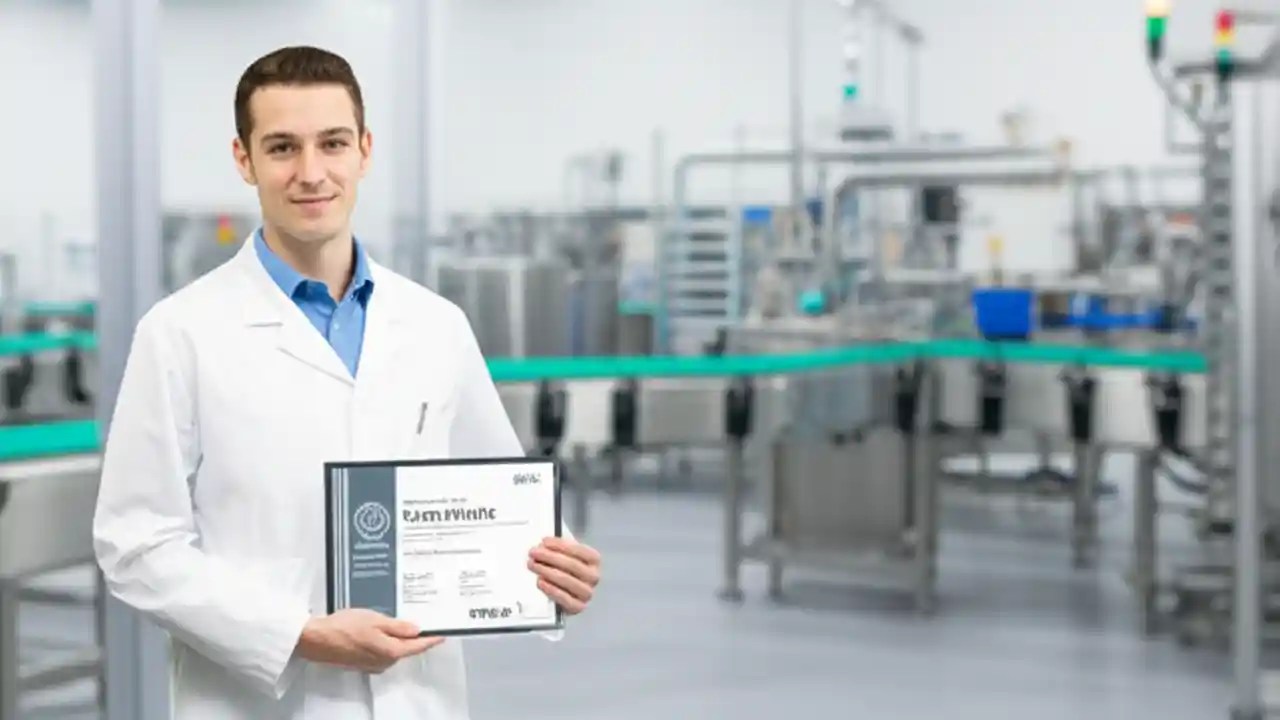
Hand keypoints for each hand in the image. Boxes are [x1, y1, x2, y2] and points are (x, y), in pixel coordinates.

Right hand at [296, 609, 443, 673]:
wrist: (317, 640)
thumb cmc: (345, 627)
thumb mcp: (375, 620)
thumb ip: (398, 626)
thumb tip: (416, 630)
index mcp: (391, 651)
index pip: (417, 646)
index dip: (431, 639)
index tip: (443, 634)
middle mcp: (384, 662)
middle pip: (405, 648)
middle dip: (413, 636)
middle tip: (422, 621)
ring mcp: (372, 664)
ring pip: (392, 649)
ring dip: (397, 638)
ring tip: (399, 622)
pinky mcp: (362, 662)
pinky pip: (380, 651)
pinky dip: (384, 641)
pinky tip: (379, 630)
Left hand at [528, 536, 600, 614]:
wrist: (567, 591)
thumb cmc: (565, 568)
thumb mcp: (564, 553)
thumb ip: (556, 547)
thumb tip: (543, 544)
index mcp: (594, 559)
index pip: (579, 550)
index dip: (560, 545)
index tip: (544, 541)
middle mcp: (593, 576)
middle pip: (572, 564)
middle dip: (550, 557)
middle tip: (534, 553)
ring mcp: (587, 593)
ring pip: (567, 581)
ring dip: (547, 571)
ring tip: (533, 565)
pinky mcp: (578, 607)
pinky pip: (565, 599)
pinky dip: (551, 589)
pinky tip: (540, 581)